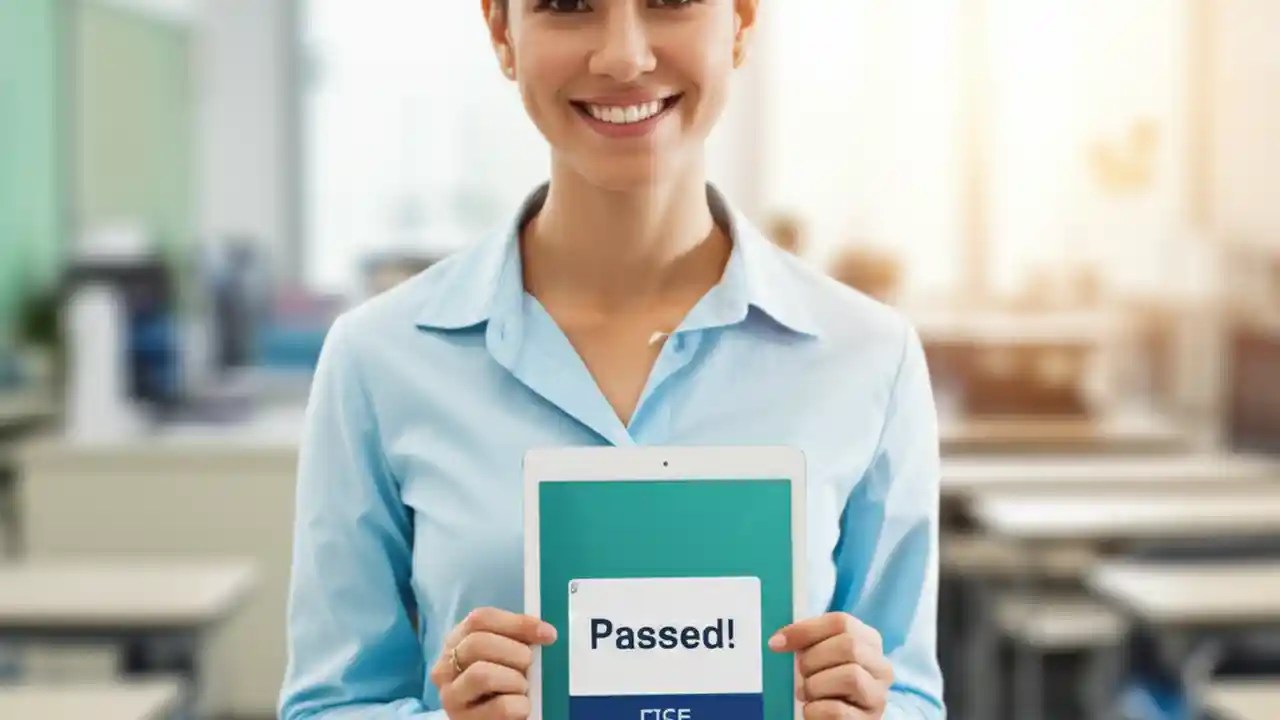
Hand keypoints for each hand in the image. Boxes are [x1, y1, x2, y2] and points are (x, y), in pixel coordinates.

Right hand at [429, 607, 556, 719]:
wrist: (498, 719)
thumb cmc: (504, 685)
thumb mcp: (507, 657)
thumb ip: (518, 640)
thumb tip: (545, 632)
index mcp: (457, 641)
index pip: (481, 619)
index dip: (517, 622)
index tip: (548, 634)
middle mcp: (445, 667)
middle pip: (478, 643)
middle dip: (514, 652)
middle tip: (530, 664)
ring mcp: (451, 696)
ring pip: (482, 674)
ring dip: (514, 679)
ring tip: (523, 688)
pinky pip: (500, 706)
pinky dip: (520, 705)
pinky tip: (522, 708)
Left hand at [769, 612, 893, 719]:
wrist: (830, 717)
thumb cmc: (823, 684)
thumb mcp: (817, 656)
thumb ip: (806, 642)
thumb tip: (779, 641)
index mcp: (868, 641)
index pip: (841, 622)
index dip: (806, 630)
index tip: (777, 643)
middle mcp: (881, 667)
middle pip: (849, 646)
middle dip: (813, 660)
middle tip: (801, 675)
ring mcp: (878, 696)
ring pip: (850, 676)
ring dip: (815, 686)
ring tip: (808, 694)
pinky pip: (837, 710)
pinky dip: (815, 710)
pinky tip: (813, 710)